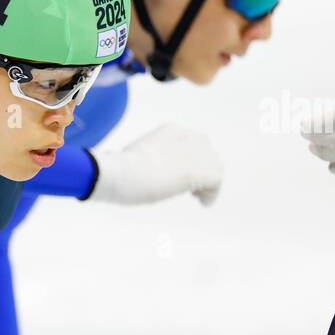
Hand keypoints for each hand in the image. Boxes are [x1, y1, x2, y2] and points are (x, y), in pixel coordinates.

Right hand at [91, 123, 222, 205]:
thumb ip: (147, 161)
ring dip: (207, 183)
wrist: (121, 174)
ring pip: (214, 167)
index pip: (192, 144)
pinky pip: (216, 182)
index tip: (179, 176)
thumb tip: (141, 173)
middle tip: (191, 190)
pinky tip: (202, 203)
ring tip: (196, 197)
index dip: (190, 161)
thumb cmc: (118, 171)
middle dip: (202, 171)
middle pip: (208, 154)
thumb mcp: (134, 158)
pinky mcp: (203, 171)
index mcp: (172, 131)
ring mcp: (198, 154)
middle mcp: (190, 137)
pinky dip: (211, 195)